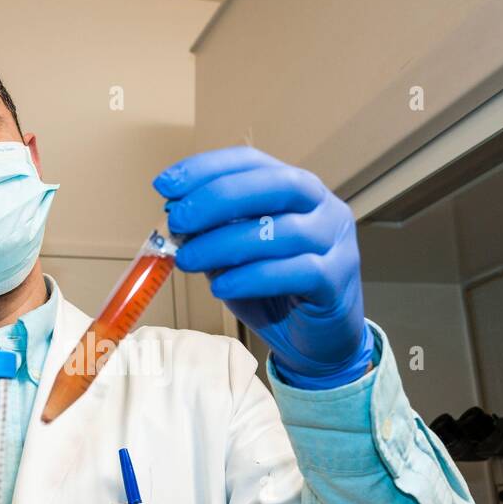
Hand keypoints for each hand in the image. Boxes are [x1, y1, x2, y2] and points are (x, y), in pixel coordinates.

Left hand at [154, 146, 373, 388]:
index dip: (207, 169)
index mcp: (296, 190)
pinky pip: (295, 271)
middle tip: (178, 220)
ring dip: (225, 243)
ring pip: (281, 231)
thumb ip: (214, 233)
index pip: (252, 163)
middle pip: (274, 185)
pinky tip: (221, 286)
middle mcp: (322, 207)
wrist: (316, 340)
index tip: (166, 185)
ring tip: (189, 260)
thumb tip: (176, 217)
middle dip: (218, 198)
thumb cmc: (276, 291)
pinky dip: (252, 277)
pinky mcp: (336, 280)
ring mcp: (334, 242)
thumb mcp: (236, 256)